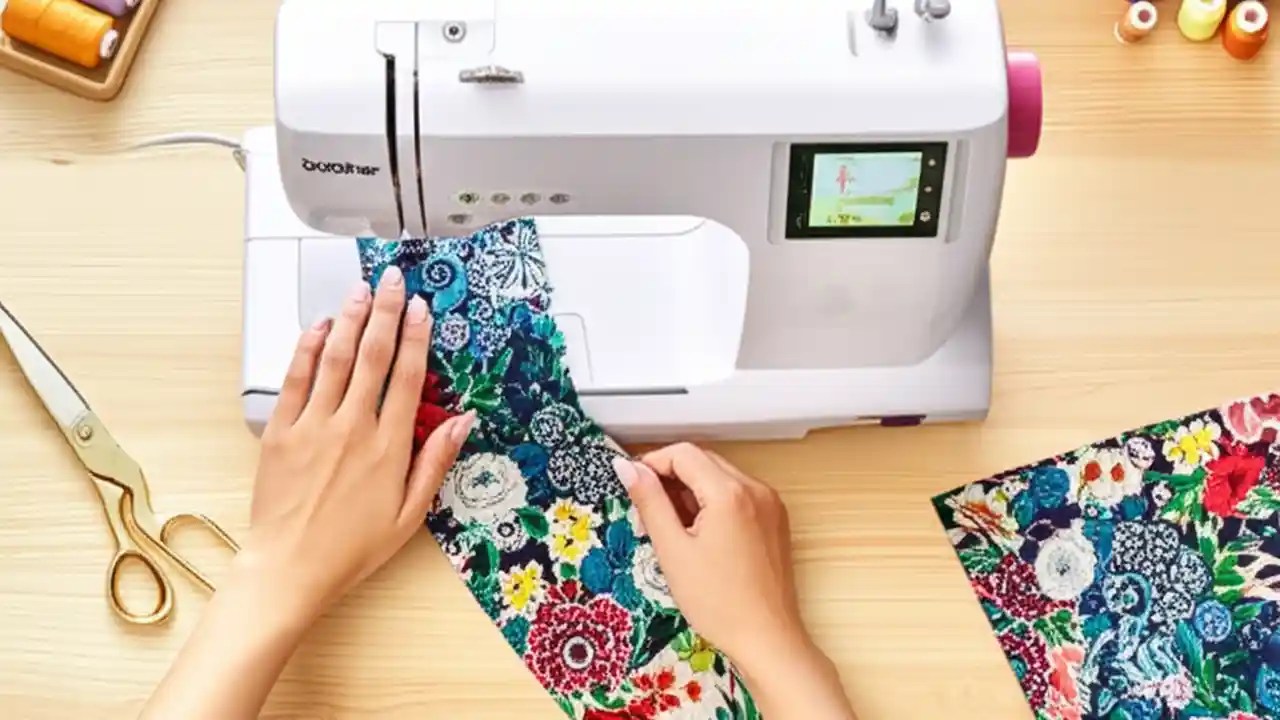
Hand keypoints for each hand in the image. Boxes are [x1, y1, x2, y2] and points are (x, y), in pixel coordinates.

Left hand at [241, 265, 474, 621]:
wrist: (289, 568)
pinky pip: (295, 378)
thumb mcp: (410, 513)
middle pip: (374, 355)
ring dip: (351, 319)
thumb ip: (435, 462)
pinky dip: (308, 347)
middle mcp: (352, 427)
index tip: (422, 309)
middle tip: (394, 281)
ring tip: (362, 290)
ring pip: (335, 357)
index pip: (408, 376)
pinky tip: (320, 326)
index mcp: (388, 446)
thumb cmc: (351, 548)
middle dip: (387, 312)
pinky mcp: (280, 431)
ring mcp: (313, 426)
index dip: (417, 337)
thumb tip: (462, 422)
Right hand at [613, 444, 855, 719]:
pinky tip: (701, 536)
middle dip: (671, 478)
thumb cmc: (719, 603)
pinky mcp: (775, 519)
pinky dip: (715, 504)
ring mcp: (770, 503)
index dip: (652, 463)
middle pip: (703, 461)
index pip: (683, 453)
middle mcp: (756, 490)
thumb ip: (650, 502)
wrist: (767, 638)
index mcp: (730, 493)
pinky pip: (738, 495)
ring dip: (692, 491)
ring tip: (675, 531)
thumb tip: (627, 468)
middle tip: (649, 513)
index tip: (633, 485)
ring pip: (720, 477)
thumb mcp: (673, 550)